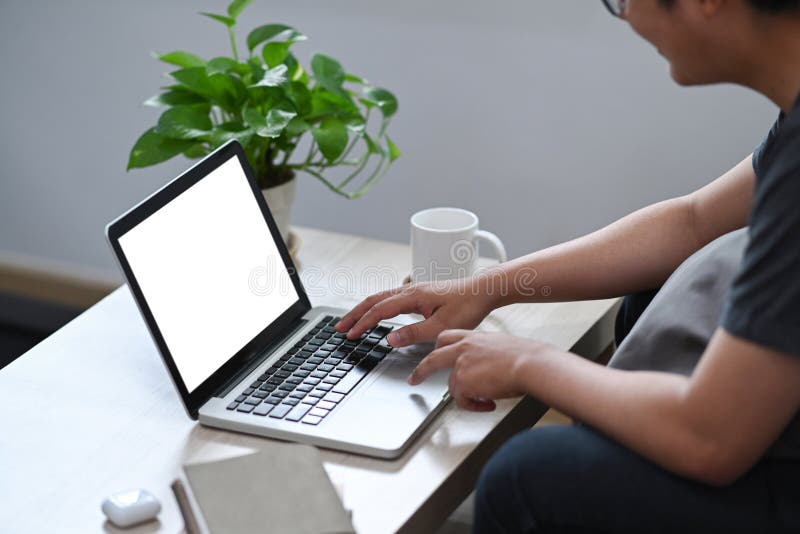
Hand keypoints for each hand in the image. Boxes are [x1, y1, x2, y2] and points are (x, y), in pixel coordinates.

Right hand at [335, 277, 496, 346]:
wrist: (484, 290)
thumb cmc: (468, 306)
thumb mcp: (442, 326)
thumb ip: (414, 333)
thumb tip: (390, 338)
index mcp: (413, 296)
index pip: (379, 310)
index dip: (362, 323)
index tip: (350, 335)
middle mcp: (410, 290)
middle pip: (374, 300)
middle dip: (354, 314)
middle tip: (339, 327)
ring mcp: (414, 290)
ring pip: (381, 298)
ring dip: (363, 310)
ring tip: (351, 321)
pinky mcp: (420, 293)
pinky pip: (390, 299)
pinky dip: (376, 307)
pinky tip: (376, 314)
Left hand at [408, 330, 552, 410]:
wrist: (530, 364)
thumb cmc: (526, 357)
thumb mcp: (502, 347)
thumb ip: (487, 355)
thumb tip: (487, 370)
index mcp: (474, 337)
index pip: (447, 338)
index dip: (438, 348)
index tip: (432, 354)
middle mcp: (464, 348)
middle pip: (433, 358)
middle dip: (421, 371)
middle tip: (415, 379)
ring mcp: (461, 364)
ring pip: (453, 385)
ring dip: (467, 396)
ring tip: (488, 398)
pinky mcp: (463, 380)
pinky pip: (462, 399)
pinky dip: (474, 405)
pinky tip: (489, 402)